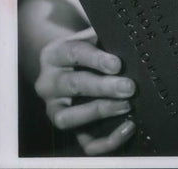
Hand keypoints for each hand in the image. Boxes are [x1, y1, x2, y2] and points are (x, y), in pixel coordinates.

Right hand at [34, 27, 135, 155]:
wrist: (67, 65)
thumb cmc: (86, 48)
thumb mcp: (89, 36)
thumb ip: (103, 35)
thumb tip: (127, 37)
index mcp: (54, 55)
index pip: (73, 53)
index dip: (96, 60)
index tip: (118, 64)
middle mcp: (49, 83)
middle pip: (74, 85)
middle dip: (104, 87)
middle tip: (129, 87)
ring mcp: (54, 109)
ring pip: (70, 118)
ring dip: (100, 112)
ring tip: (126, 105)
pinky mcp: (68, 130)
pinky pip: (84, 142)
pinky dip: (107, 141)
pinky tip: (128, 127)